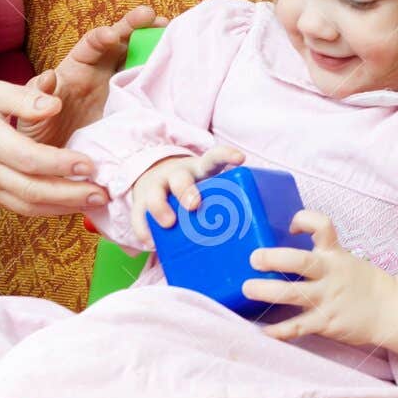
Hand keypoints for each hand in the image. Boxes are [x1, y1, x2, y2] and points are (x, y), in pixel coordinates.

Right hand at [0, 78, 111, 217]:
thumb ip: (24, 97)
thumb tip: (56, 104)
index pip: (30, 159)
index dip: (61, 165)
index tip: (90, 164)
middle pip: (32, 192)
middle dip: (71, 196)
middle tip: (103, 193)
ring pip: (27, 207)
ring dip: (63, 208)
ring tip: (93, 203)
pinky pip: (18, 208)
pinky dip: (46, 210)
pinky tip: (69, 204)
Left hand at [18, 4, 170, 147]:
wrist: (58, 166)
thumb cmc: (40, 133)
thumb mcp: (31, 116)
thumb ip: (37, 95)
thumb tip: (48, 76)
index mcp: (76, 69)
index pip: (90, 45)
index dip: (101, 37)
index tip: (110, 36)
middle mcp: (100, 73)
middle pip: (120, 42)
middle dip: (135, 26)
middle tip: (153, 17)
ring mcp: (118, 89)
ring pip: (138, 60)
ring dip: (153, 45)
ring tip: (171, 33)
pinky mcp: (130, 108)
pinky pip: (147, 88)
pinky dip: (160, 76)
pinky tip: (175, 70)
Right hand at [129, 143, 245, 248]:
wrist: (155, 179)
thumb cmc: (194, 191)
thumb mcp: (210, 188)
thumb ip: (227, 204)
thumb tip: (259, 236)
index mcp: (200, 170)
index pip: (214, 158)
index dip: (226, 156)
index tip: (239, 158)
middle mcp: (177, 175)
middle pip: (181, 178)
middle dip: (187, 191)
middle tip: (194, 205)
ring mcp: (157, 188)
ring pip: (155, 193)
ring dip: (161, 207)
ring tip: (168, 223)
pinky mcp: (140, 203)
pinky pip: (138, 214)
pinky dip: (143, 228)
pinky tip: (151, 241)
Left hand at [241, 210, 397, 349]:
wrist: (389, 310)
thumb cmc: (359, 281)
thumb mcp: (343, 258)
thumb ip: (318, 254)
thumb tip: (280, 250)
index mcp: (334, 253)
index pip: (322, 226)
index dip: (305, 220)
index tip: (290, 226)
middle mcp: (329, 273)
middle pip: (300, 261)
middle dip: (274, 258)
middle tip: (254, 258)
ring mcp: (327, 298)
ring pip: (294, 293)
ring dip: (267, 291)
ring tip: (247, 289)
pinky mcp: (326, 322)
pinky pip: (299, 326)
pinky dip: (280, 330)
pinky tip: (265, 332)